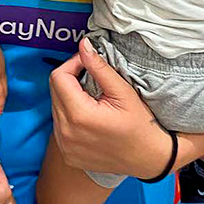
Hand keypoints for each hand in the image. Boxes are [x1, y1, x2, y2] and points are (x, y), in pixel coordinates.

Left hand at [50, 37, 171, 177]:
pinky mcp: (67, 154)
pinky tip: (88, 115)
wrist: (149, 158)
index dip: (73, 64)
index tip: (88, 63)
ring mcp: (65, 146)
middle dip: (70, 78)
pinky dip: (69, 115)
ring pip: (55, 107)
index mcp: (79, 116)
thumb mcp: (123, 91)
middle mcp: (66, 133)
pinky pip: (59, 124)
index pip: (59, 77)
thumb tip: (83, 45)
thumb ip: (99, 67)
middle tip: (91, 77)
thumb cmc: (140, 125)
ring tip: (92, 97)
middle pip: (54, 91)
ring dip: (69, 96)